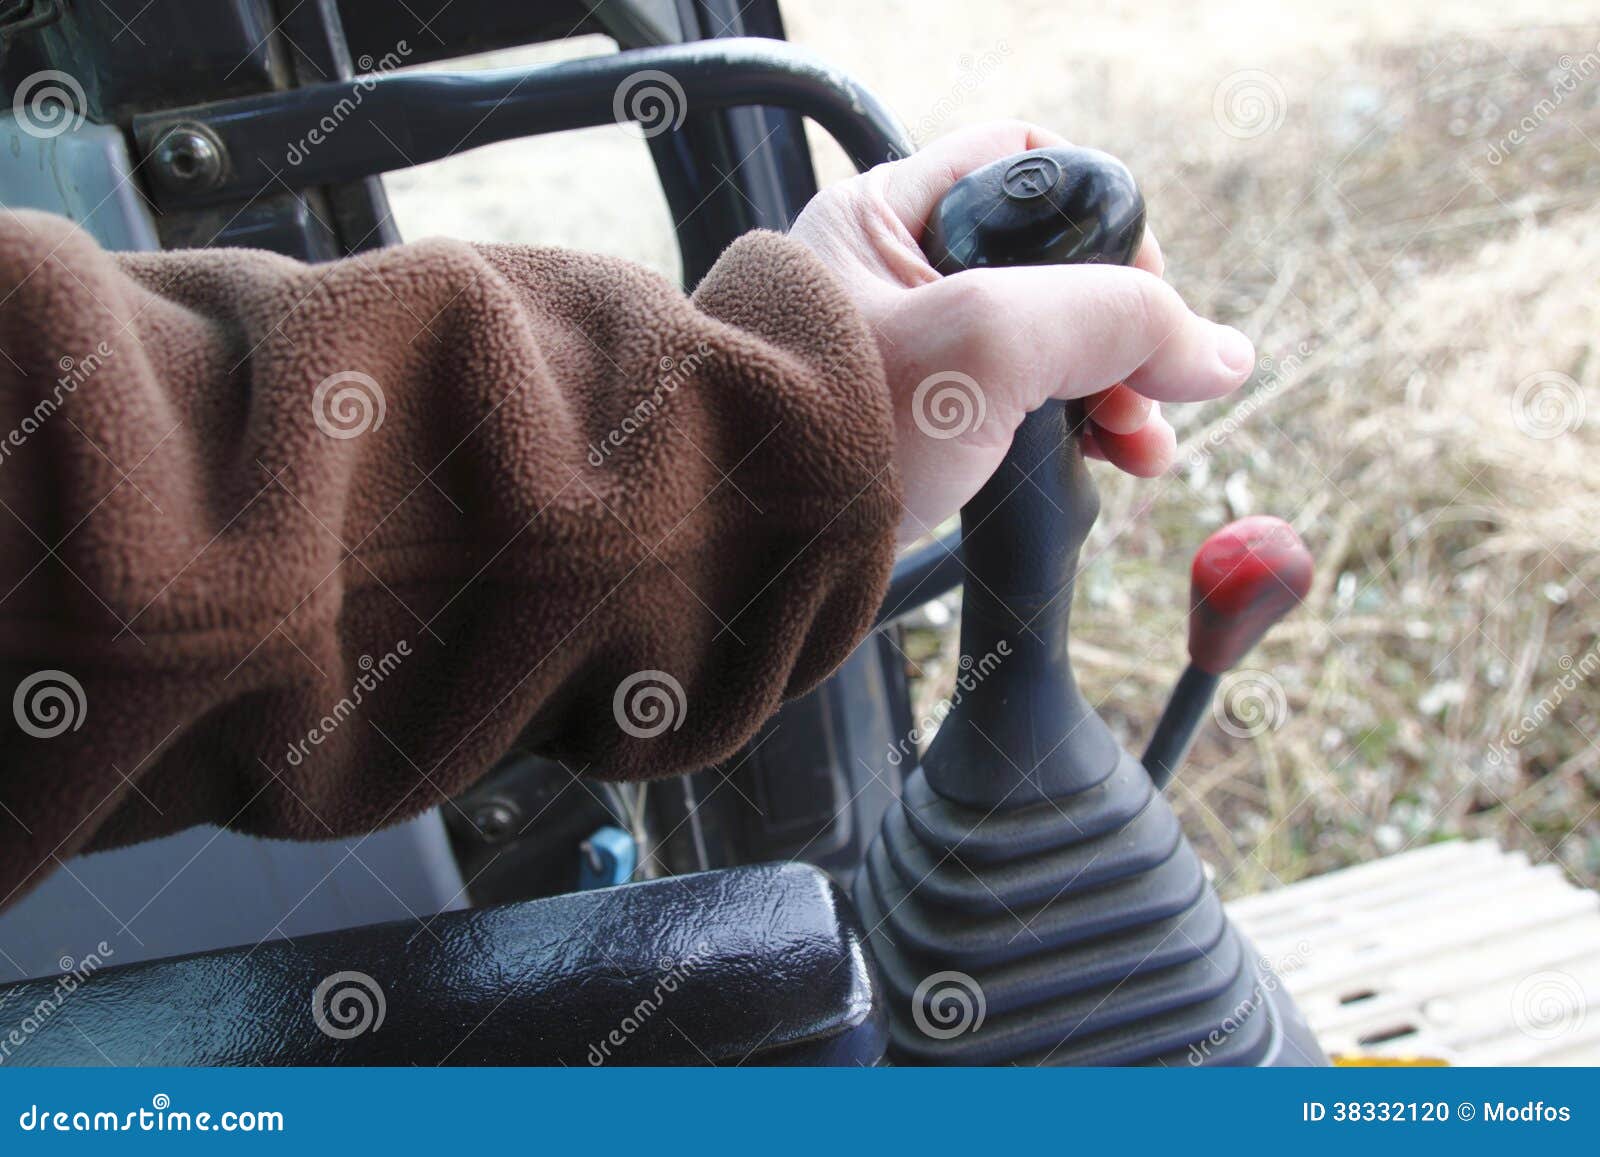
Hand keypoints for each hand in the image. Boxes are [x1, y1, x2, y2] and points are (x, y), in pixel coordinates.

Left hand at [789, 121, 1255, 545]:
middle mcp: (893, 278)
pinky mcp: (916, 432)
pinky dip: (1069, 434)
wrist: (744, 551)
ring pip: (1040, 350)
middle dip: (1119, 329)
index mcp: (884, 215)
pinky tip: (1107, 463)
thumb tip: (1219, 353)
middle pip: (1049, 270)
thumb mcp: (984, 344)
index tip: (1140, 292)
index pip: (1023, 165)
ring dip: (1110, 389)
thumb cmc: (826, 428)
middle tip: (1148, 388)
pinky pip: (1015, 412)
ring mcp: (906, 361)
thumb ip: (1115, 321)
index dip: (1101, 215)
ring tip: (1141, 445)